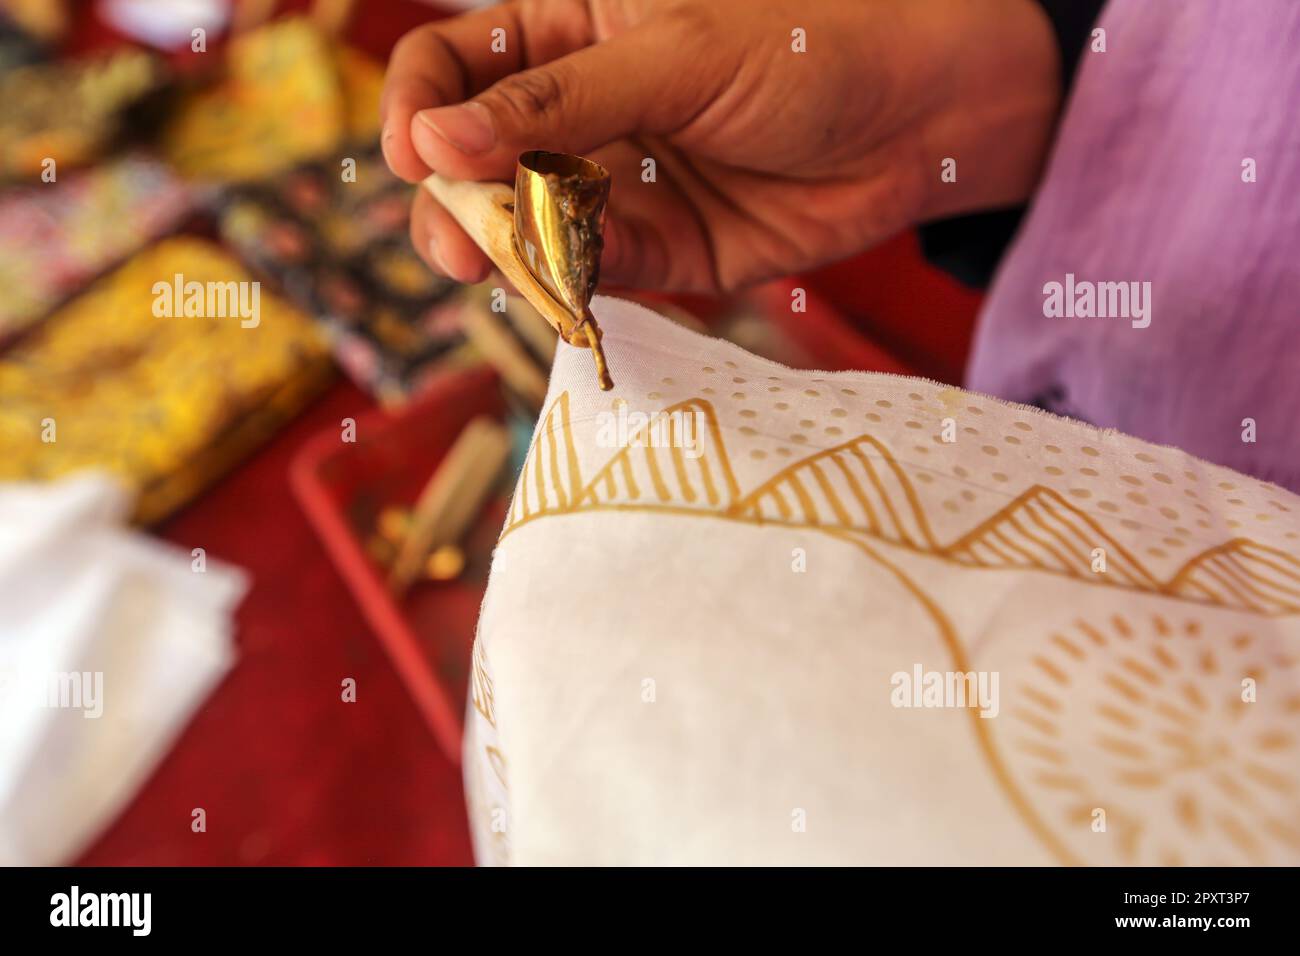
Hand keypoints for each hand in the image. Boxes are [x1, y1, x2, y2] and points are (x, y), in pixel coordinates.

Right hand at [381, 0, 1060, 292]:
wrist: (922, 115)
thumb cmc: (805, 42)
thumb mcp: (673, 54)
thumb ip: (557, 102)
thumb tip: (436, 141)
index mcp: (573, 29)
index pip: (459, 63)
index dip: (420, 104)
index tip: (413, 151)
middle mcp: (585, 109)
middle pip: (478, 158)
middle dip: (453, 198)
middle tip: (453, 237)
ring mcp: (621, 182)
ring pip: (530, 225)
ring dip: (504, 252)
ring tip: (495, 265)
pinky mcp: (664, 248)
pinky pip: (597, 271)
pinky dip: (572, 284)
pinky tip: (562, 288)